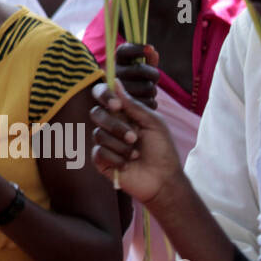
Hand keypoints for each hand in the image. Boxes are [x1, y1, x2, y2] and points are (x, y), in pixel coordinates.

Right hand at [90, 80, 183, 205]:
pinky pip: (99, 152)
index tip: (117, 105)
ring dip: (120, 146)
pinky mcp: (101, 160)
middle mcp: (111, 126)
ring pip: (98, 134)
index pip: (103, 96)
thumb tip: (115, 81)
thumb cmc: (162, 150)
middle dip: (116, 126)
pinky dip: (116, 158)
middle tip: (134, 137)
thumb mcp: (153, 123)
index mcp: (123, 114)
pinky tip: (127, 165)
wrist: (163, 179)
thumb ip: (133, 104)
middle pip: (96, 114)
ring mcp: (105, 143)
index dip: (104, 96)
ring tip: (135, 154)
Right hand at [113, 42, 159, 108]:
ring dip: (152, 91)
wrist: (123, 109)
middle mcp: (112, 77)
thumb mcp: (139, 69)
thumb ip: (147, 59)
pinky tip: (143, 103)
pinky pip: (150, 103)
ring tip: (145, 92)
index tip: (150, 48)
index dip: (137, 49)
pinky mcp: (127, 110)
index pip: (123, 51)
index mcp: (115, 64)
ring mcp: (117, 94)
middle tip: (153, 78)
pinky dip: (150, 103)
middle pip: (140, 69)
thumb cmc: (135, 83)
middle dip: (153, 73)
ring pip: (148, 87)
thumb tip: (153, 51)